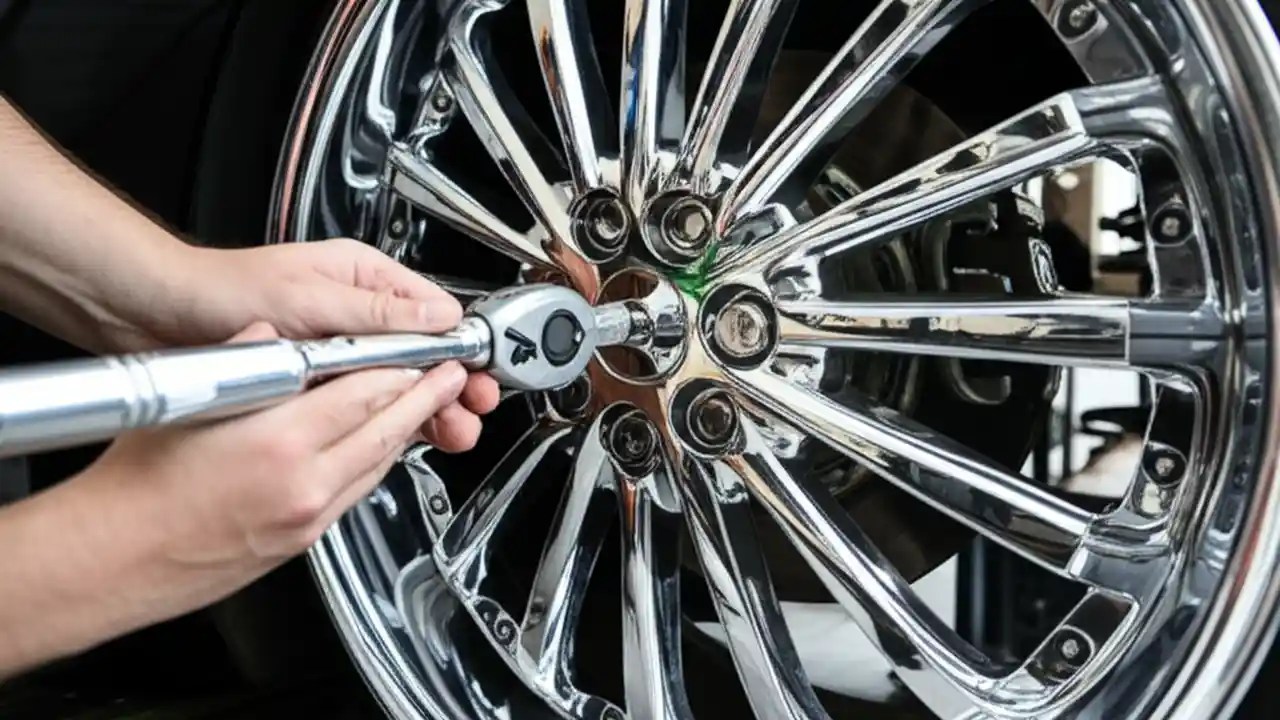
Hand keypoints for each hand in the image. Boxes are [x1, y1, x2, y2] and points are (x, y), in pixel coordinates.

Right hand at [0, 322, 472, 675]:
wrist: (109, 559)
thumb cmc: (134, 489)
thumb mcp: (186, 402)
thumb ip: (241, 361)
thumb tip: (270, 332)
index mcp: (279, 440)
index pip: (365, 393)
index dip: (402, 369)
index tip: (421, 353)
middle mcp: (304, 483)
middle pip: (386, 429)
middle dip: (424, 400)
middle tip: (448, 378)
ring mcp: (308, 517)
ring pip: (378, 465)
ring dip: (404, 433)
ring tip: (421, 408)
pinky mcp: (302, 542)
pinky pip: (357, 494)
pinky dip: (374, 466)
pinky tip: (374, 451)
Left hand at [169, 239, 499, 451]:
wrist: (160, 314)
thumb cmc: (224, 289)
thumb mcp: (313, 299)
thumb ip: (379, 313)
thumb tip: (438, 316)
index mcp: (363, 276)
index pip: (432, 313)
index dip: (460, 347)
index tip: (477, 375)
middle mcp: (356, 309)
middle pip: (422, 351)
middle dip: (450, 384)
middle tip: (469, 413)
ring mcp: (338, 343)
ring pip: (398, 377)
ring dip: (424, 404)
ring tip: (448, 430)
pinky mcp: (317, 373)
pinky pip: (365, 396)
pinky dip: (387, 413)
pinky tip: (402, 431)